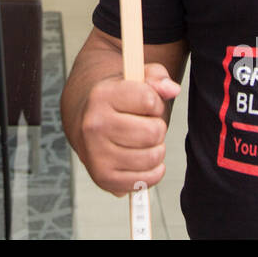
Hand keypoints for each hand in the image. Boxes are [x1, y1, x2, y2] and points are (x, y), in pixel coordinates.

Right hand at [76, 63, 180, 196]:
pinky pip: (146, 179)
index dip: (156, 103)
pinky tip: (142, 158)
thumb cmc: (116, 101)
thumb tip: (172, 89)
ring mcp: (97, 154)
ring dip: (156, 149)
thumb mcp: (134, 80)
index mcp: (101, 96)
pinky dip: (153, 171)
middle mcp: (95, 125)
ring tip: (143, 142)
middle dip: (157, 128)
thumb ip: (157, 77)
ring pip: (153, 156)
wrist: (85, 122)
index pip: (149, 100)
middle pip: (153, 132)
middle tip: (145, 125)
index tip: (147, 104)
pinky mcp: (103, 177)